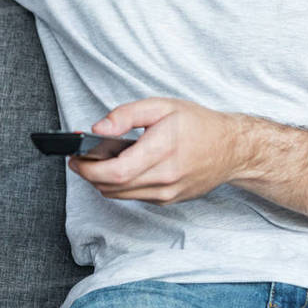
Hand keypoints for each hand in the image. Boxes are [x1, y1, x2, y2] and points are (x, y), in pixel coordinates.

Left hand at [68, 97, 248, 204]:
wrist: (232, 149)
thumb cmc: (199, 125)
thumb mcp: (161, 106)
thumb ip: (126, 115)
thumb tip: (97, 129)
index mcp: (161, 150)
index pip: (114, 172)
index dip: (87, 169)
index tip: (75, 158)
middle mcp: (164, 178)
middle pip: (112, 187)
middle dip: (90, 175)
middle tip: (82, 159)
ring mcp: (167, 193)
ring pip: (121, 195)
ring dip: (104, 181)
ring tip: (102, 161)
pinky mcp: (168, 200)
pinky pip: (135, 196)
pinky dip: (122, 185)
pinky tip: (125, 168)